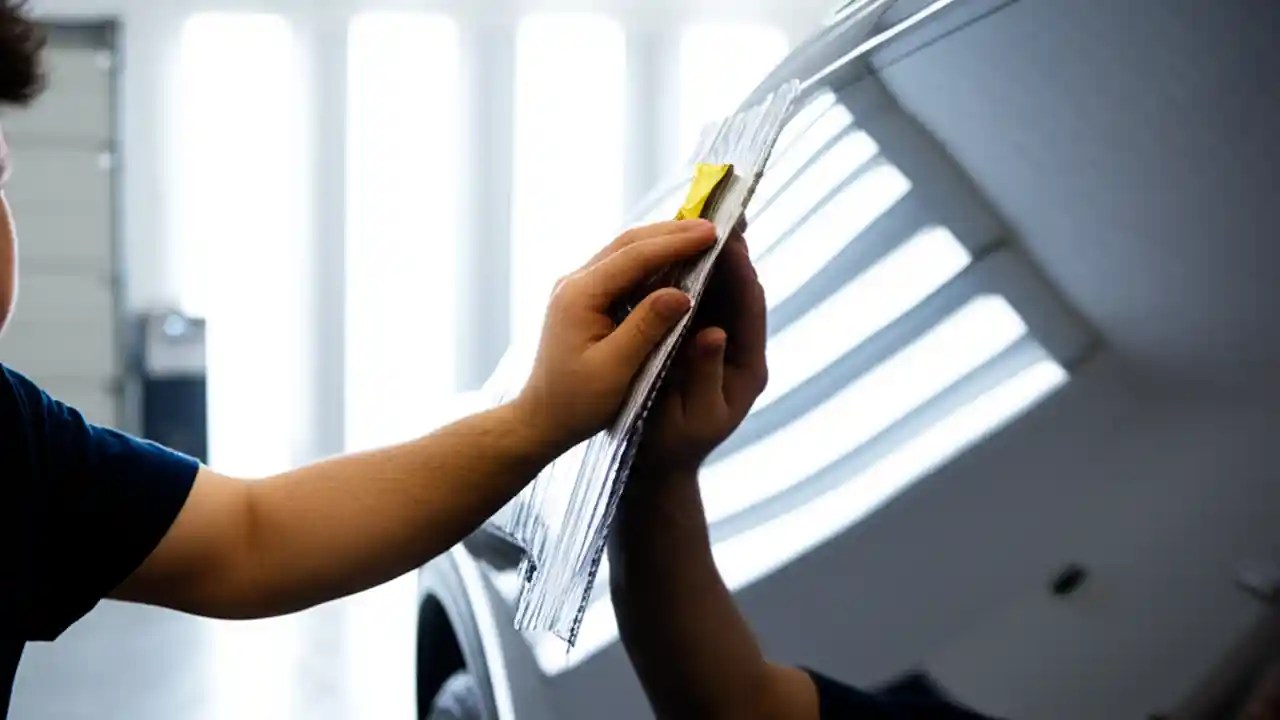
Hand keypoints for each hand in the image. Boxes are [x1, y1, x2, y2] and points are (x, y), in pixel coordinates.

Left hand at [515, 219, 717, 451]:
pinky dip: (653, 261)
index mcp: (579, 295)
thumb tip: (683, 294)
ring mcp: (578, 288)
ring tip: (703, 237)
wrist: (542, 419)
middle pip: (630, 244)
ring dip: (664, 243)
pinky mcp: (586, 299)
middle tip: (715, 227)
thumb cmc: (576, 403)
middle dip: (674, 233)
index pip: (634, 256)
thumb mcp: (615, 370)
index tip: (712, 233)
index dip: (676, 243)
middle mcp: (575, 282)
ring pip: (626, 252)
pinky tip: (678, 263)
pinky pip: (624, 269)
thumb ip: (647, 328)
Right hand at [634, 228, 767, 476]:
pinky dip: (686, 271)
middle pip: (739, 288)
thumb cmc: (673, 447)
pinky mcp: (695, 336)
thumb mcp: (692, 418)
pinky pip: (695, 296)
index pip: (750, 307)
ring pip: (718, 287)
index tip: (728, 237)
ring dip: (707, 253)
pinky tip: (668, 247)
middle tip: (715, 208)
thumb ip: (704, 376)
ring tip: (693, 214)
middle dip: (728, 249)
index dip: (741, 269)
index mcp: (747, 367)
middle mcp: (738, 347)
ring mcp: (717, 339)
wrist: (656, 465)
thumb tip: (712, 332)